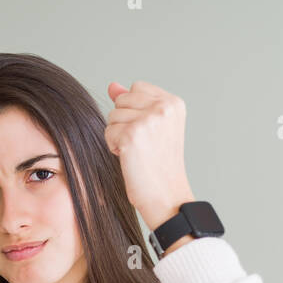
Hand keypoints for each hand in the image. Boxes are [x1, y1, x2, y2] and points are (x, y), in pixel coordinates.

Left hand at [105, 80, 195, 230]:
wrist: (167, 197)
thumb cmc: (159, 166)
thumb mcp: (152, 128)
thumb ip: (134, 103)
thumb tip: (112, 86)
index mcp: (174, 103)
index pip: (137, 87)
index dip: (133, 110)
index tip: (147, 133)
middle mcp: (163, 107)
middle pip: (122, 100)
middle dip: (124, 122)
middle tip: (143, 145)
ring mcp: (148, 119)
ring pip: (112, 116)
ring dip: (118, 136)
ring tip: (137, 153)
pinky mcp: (132, 134)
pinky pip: (108, 132)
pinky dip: (114, 147)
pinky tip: (130, 159)